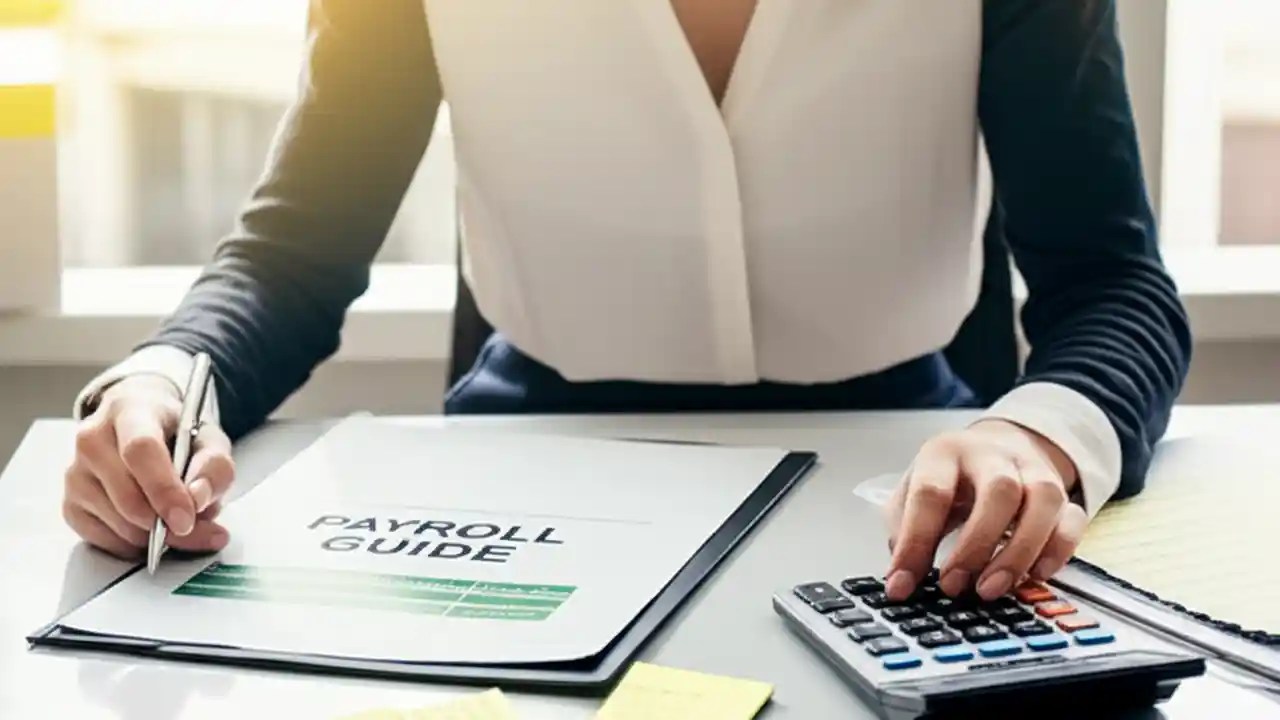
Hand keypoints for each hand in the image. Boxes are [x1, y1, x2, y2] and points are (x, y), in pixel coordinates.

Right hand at [63, 375, 233, 558]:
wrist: (140, 422)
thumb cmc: (175, 431)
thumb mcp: (209, 438)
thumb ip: (214, 467)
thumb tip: (198, 499)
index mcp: (129, 411)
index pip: (140, 450)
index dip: (164, 489)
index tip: (186, 519)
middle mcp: (92, 439)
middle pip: (128, 496)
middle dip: (167, 524)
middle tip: (198, 528)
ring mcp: (76, 473)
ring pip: (118, 524)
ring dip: (155, 536)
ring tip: (177, 519)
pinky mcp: (70, 503)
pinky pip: (105, 540)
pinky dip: (135, 544)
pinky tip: (151, 526)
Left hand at [884, 419, 1087, 600]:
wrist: (995, 445)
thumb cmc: (949, 477)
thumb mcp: (912, 491)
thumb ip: (904, 531)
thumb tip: (901, 579)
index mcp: (945, 452)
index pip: (931, 494)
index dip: (915, 543)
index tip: (902, 584)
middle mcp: (993, 455)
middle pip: (999, 491)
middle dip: (977, 546)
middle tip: (956, 587)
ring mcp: (1033, 470)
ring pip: (1043, 500)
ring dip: (1019, 552)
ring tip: (993, 589)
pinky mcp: (1062, 491)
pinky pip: (1073, 517)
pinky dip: (1058, 550)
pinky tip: (1036, 576)